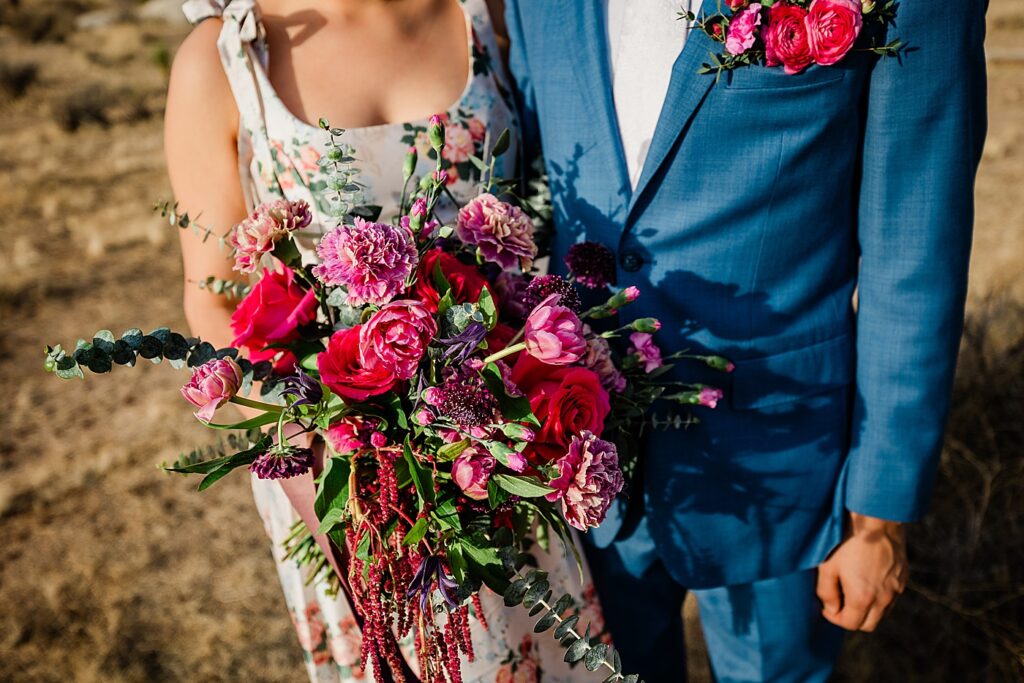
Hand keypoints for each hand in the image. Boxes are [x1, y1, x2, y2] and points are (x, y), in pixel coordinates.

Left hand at [816, 511, 908, 631]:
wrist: (876, 518)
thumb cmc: (847, 540)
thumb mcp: (827, 566)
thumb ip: (826, 592)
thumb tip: (831, 608)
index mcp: (863, 597)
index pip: (850, 624)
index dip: (835, 618)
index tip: (827, 607)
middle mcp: (884, 598)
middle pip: (868, 624)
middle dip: (852, 618)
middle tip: (840, 602)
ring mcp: (897, 588)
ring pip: (882, 612)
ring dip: (867, 609)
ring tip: (853, 590)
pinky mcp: (903, 578)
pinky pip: (892, 597)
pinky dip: (879, 597)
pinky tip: (868, 579)